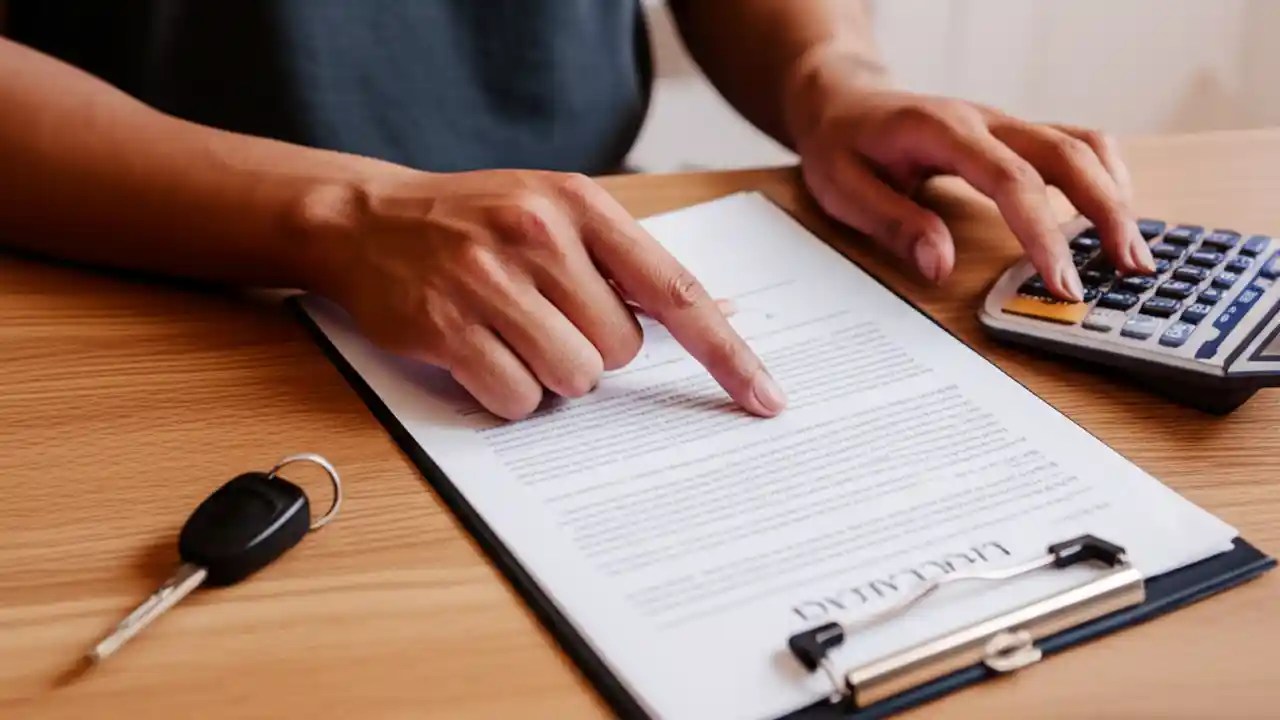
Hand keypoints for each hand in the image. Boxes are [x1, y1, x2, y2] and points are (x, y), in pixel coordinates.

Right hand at [300, 170, 785, 419]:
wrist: (367, 219)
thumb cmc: (477, 222)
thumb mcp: (557, 212)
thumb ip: (631, 263)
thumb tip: (722, 309)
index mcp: (581, 205)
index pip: (676, 290)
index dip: (727, 352)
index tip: (765, 398)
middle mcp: (540, 235)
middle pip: (621, 349)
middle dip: (593, 350)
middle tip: (544, 317)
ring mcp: (489, 280)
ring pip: (574, 379)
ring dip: (550, 374)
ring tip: (510, 333)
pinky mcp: (446, 326)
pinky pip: (517, 398)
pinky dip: (508, 392)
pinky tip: (480, 353)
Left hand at [785, 53, 1154, 301]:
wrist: (843, 102)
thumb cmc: (842, 145)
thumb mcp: (844, 188)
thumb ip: (892, 223)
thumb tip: (939, 265)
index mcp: (943, 132)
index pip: (1011, 180)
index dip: (1043, 232)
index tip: (1063, 282)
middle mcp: (986, 121)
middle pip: (1067, 154)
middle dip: (1106, 211)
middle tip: (1131, 268)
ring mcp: (1005, 125)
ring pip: (1082, 144)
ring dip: (1115, 194)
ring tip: (1133, 253)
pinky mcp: (1014, 136)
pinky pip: (1075, 145)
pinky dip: (1103, 177)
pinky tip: (1111, 215)